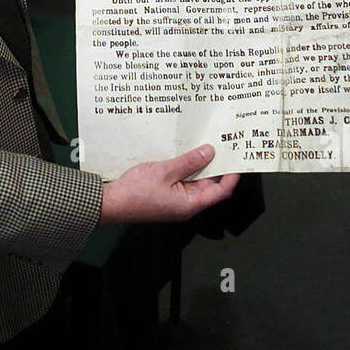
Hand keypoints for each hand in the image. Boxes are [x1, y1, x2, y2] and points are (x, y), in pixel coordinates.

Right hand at [98, 143, 239, 225]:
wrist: (111, 203)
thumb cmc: (135, 193)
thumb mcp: (165, 171)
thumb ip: (189, 162)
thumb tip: (209, 153)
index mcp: (190, 204)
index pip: (221, 191)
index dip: (232, 175)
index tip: (238, 159)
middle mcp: (187, 205)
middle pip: (210, 185)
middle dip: (217, 166)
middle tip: (222, 145)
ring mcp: (177, 201)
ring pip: (196, 181)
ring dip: (200, 165)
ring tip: (205, 145)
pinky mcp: (167, 195)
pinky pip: (183, 180)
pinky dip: (187, 167)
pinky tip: (185, 153)